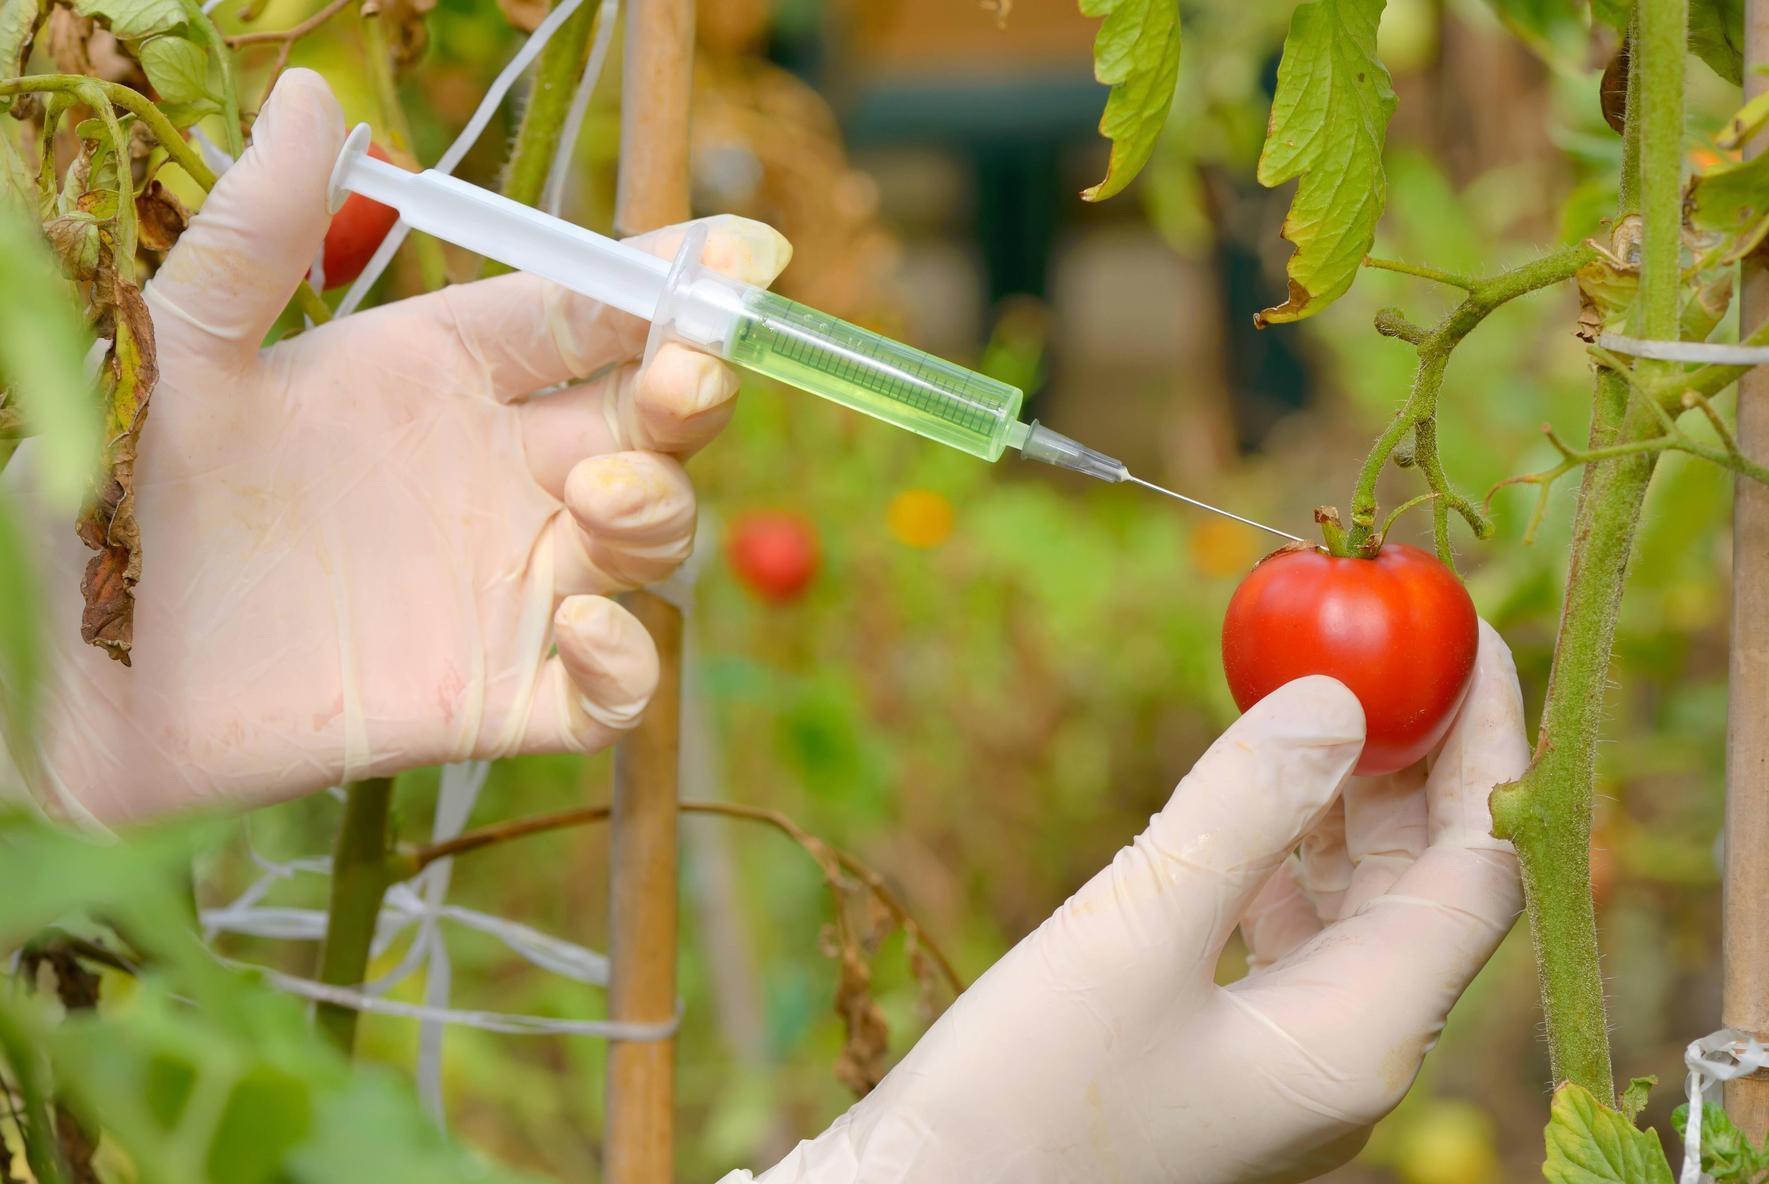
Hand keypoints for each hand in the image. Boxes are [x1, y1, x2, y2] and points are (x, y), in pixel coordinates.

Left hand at [2, 69, 790, 822]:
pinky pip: (607, 690)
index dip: (671, 281)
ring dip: (658, 514)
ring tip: (598, 500)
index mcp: (440, 374)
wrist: (72, 678)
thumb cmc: (110, 498)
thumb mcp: (179, 353)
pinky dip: (626, 664)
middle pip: (649, 424)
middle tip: (689, 378)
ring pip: (650, 543)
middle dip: (693, 394)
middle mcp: (495, 474)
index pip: (588, 312)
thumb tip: (312, 93)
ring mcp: (504, 588)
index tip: (743, 254)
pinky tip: (578, 630)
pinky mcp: (495, 699)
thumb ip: (253, 234)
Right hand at [733, 622, 1525, 1183]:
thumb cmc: (1023, 1101)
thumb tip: (1338, 696)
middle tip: (1398, 643)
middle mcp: (1342, 1054)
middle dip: (1420, 760)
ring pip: (1353, 906)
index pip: (1477, 871)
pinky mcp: (1221, 1053)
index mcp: (1358, 1040)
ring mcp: (1282, 1059)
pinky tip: (1245, 794)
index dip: (1489, 747)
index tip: (1471, 637)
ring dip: (1347, 799)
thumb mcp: (1134, 933)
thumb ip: (1243, 809)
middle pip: (1422, 884)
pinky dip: (1279, 849)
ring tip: (1327, 691)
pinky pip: (1285, 931)